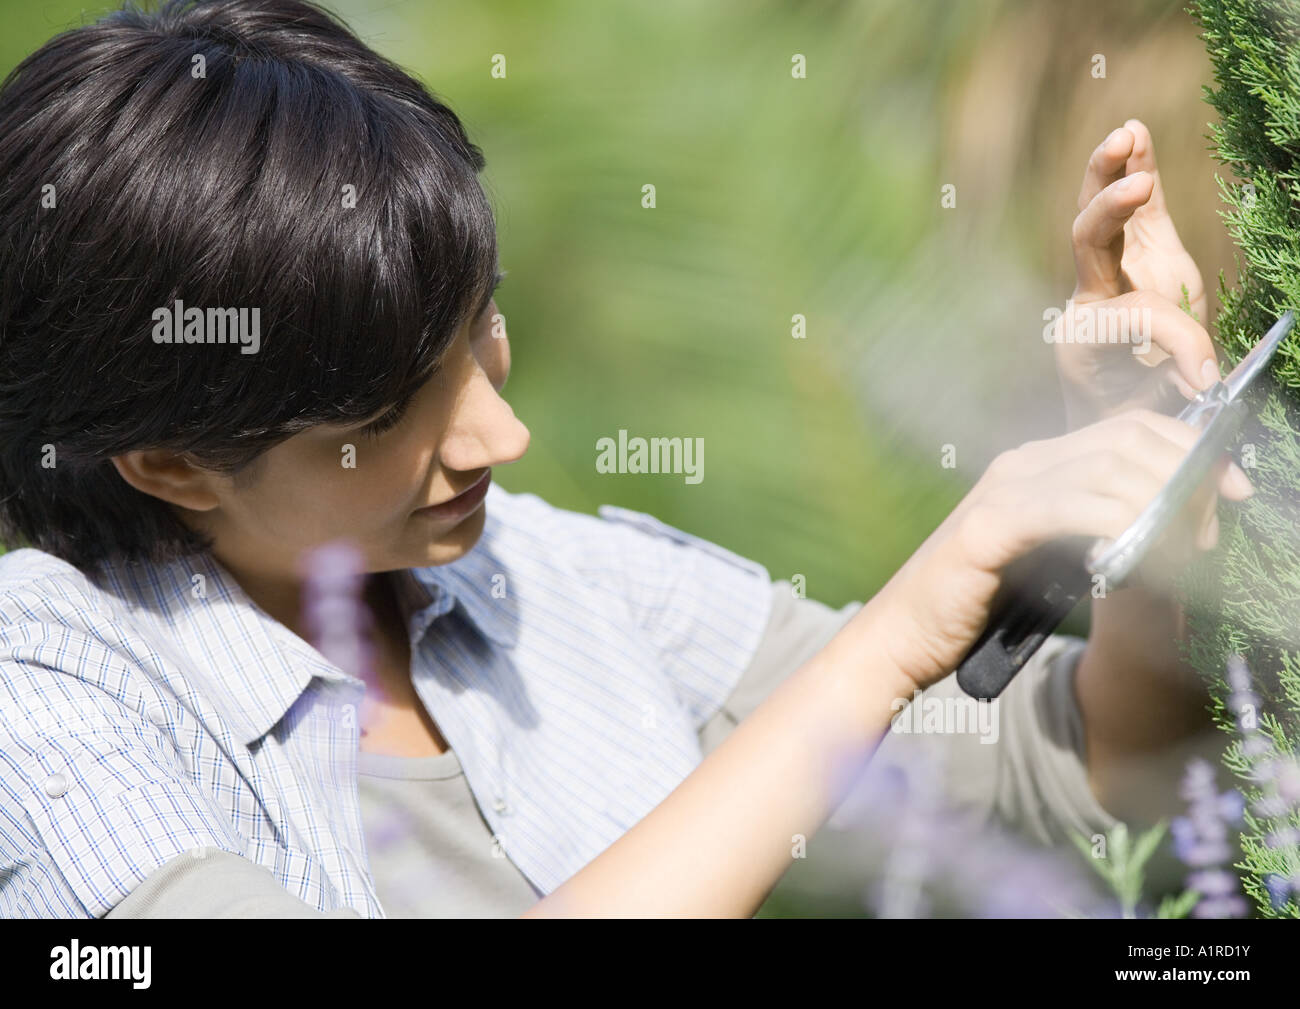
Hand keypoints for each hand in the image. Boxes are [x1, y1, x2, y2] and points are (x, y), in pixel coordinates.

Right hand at [871, 409, 1251, 691]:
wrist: (903, 636)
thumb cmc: (977, 605)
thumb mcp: (1053, 561)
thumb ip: (1098, 535)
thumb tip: (1171, 528)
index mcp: (1038, 465)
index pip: (1131, 429)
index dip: (1192, 450)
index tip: (1231, 493)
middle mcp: (1021, 464)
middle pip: (1129, 439)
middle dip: (1187, 478)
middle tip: (1210, 530)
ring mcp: (1001, 490)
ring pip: (1107, 468)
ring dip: (1162, 506)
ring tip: (1181, 551)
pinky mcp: (986, 528)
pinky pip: (1068, 509)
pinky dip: (1116, 527)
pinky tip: (1132, 557)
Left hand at [1057, 120, 1214, 428]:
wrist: (1113, 413)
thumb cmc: (1131, 412)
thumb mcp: (1153, 406)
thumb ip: (1176, 383)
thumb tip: (1206, 379)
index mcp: (1083, 337)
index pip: (1133, 314)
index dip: (1178, 340)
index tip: (1207, 375)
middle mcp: (1086, 297)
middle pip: (1088, 241)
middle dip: (1110, 211)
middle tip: (1137, 188)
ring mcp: (1107, 270)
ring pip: (1097, 213)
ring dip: (1108, 172)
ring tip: (1122, 136)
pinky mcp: (1135, 254)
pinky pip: (1133, 209)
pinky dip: (1132, 168)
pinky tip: (1132, 131)